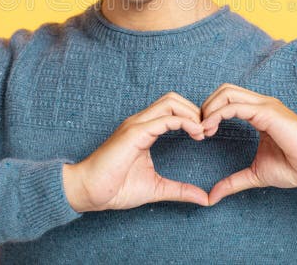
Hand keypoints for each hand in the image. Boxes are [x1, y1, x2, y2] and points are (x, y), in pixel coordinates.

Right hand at [62, 92, 208, 211]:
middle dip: (195, 110)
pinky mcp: (134, 132)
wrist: (89, 192)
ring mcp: (136, 124)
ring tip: (202, 133)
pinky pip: (164, 118)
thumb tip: (205, 199)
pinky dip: (184, 122)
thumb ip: (180, 190)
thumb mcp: (156, 188)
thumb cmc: (116, 188)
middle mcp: (140, 122)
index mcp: (144, 130)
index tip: (205, 136)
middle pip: (174, 98)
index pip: (172, 109)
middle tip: (207, 132)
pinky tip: (195, 134)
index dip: (192, 118)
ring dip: (192, 113)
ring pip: (170, 102)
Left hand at [200, 83, 296, 204]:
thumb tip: (212, 196)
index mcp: (259, 113)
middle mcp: (261, 104)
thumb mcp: (256, 174)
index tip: (201, 134)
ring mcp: (265, 105)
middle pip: (223, 90)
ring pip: (226, 92)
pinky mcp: (267, 112)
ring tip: (202, 130)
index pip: (227, 99)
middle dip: (205, 106)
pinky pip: (235, 106)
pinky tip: (209, 129)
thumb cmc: (296, 166)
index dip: (210, 113)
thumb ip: (234, 181)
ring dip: (208, 108)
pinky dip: (217, 114)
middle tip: (198, 130)